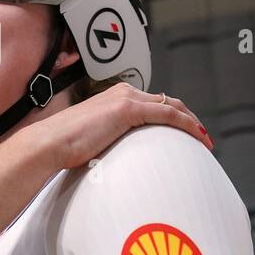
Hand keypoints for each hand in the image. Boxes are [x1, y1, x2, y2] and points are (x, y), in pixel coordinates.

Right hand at [33, 83, 212, 169]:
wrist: (49, 143)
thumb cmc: (63, 148)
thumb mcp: (92, 141)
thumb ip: (109, 143)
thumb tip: (117, 162)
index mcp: (114, 97)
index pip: (152, 103)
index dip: (172, 117)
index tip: (184, 134)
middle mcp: (123, 92)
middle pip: (167, 101)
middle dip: (187, 118)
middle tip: (201, 137)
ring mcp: (126, 98)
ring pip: (172, 106)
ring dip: (192, 122)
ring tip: (205, 140)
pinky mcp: (128, 109)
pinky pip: (168, 115)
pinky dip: (186, 124)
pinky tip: (198, 137)